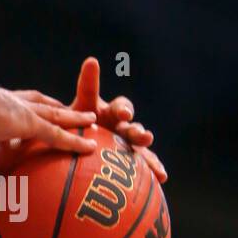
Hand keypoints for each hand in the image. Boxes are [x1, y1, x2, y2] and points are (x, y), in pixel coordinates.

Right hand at [0, 81, 97, 155]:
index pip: (23, 99)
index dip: (37, 102)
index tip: (47, 104)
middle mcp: (14, 101)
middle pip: (44, 103)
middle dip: (60, 108)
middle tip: (76, 109)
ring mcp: (24, 112)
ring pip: (57, 116)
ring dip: (76, 119)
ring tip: (92, 120)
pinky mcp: (29, 124)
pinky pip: (58, 135)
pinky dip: (74, 141)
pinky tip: (89, 148)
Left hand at [71, 57, 166, 182]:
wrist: (75, 144)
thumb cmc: (78, 121)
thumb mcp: (80, 105)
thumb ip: (89, 85)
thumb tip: (92, 59)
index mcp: (112, 112)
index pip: (122, 106)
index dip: (124, 109)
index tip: (123, 114)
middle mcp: (123, 126)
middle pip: (134, 128)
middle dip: (139, 132)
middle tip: (142, 137)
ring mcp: (127, 144)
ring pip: (140, 148)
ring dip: (149, 154)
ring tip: (156, 164)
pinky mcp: (130, 161)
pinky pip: (143, 165)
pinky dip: (154, 169)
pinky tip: (162, 177)